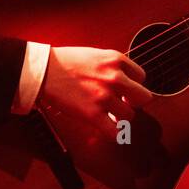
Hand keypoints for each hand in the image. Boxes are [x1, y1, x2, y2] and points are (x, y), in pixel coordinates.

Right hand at [36, 46, 152, 143]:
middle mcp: (114, 77)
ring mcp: (104, 97)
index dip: (133, 86)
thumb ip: (113, 65)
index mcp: (116, 60)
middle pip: (144, 98)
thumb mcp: (96, 54)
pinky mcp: (92, 114)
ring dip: (120, 118)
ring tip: (107, 114)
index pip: (142, 77)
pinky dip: (113, 134)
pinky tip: (106, 128)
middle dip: (134, 103)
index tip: (124, 91)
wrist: (44, 70)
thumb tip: (126, 80)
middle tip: (122, 104)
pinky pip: (115, 133)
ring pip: (129, 116)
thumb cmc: (66, 62)